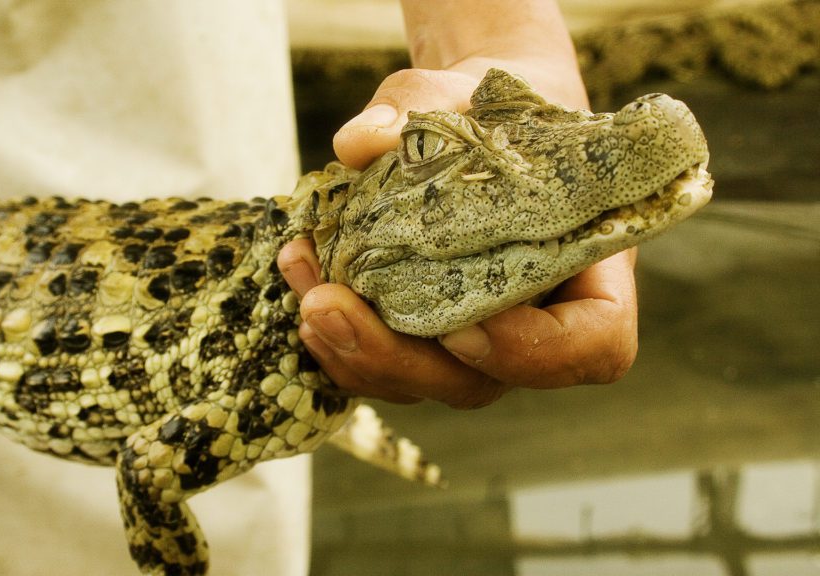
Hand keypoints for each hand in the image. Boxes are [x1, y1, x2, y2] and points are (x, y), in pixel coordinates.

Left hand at [279, 59, 637, 408]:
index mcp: (585, 267)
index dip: (538, 353)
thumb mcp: (469, 89)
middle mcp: (535, 320)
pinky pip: (384, 367)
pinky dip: (337, 341)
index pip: (596, 344)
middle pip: (483, 382)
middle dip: (398, 358)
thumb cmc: (494, 106)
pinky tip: (301, 288)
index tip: (465, 325)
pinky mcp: (424, 337)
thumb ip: (423, 104)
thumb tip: (357, 141)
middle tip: (327, 307)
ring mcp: (477, 338)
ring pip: (424, 383)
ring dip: (353, 353)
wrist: (472, 119)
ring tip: (304, 293)